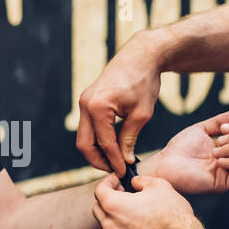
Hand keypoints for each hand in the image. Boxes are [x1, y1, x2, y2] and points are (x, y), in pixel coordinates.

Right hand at [77, 30, 162, 176]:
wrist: (140, 55)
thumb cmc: (144, 81)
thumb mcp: (141, 114)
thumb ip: (129, 138)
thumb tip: (125, 160)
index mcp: (98, 107)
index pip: (105, 143)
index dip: (114, 161)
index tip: (124, 173)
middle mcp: (85, 104)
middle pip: (84, 144)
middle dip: (98, 161)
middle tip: (115, 171)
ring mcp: (84, 101)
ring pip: (84, 136)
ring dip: (97, 151)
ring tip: (115, 161)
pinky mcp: (87, 100)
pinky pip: (88, 126)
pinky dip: (98, 138)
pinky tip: (112, 146)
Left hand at [92, 174, 195, 228]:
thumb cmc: (171, 215)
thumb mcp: (158, 185)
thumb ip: (141, 180)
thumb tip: (136, 182)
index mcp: (114, 206)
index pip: (99, 190)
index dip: (108, 181)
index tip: (117, 180)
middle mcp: (111, 224)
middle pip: (97, 207)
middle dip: (106, 197)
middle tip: (121, 192)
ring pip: (105, 223)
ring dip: (112, 213)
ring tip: (130, 207)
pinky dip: (121, 226)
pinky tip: (136, 221)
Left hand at [148, 111, 228, 193]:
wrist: (166, 163)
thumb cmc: (180, 147)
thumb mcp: (202, 129)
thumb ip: (220, 121)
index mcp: (225, 149)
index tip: (223, 128)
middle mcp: (228, 161)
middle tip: (221, 138)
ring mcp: (226, 173)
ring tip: (215, 150)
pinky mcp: (223, 184)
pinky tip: (218, 160)